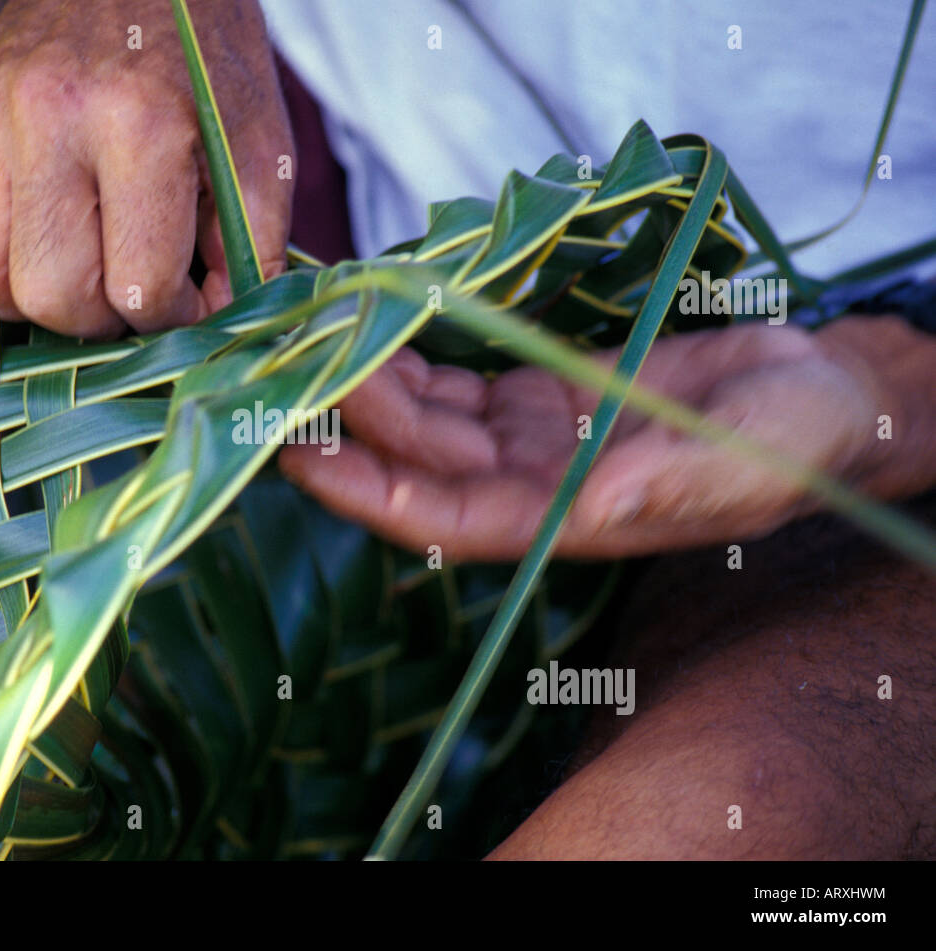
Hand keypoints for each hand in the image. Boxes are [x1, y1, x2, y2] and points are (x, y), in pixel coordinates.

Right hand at [0, 0, 291, 335]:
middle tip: (125, 285)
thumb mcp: (258, 149)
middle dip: (100, 319)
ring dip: (24, 300)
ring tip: (67, 269)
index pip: (140, 287)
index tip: (187, 294)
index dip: (174, 315)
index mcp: (140, 125)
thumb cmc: (204, 69)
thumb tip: (211, 333)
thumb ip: (253, 248)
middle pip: (51, 295)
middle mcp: (46, 117)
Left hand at [280, 319, 923, 560]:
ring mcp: (531, 439)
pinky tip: (374, 320)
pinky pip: (459, 377)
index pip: (442, 519)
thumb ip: (661, 486)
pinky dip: (416, 350)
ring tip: (316, 330)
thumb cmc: (791, 441)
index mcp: (564, 522)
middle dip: (354, 416)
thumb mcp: (737, 465)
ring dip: (372, 378)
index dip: (367, 492)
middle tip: (291, 362)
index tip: (299, 455)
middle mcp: (531, 487)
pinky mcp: (540, 393)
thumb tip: (589, 512)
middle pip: (418, 459)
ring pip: (428, 415)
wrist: (822, 394)